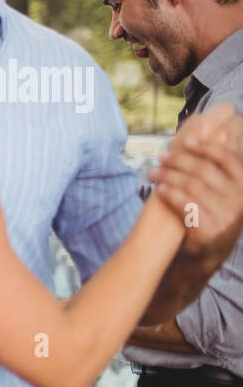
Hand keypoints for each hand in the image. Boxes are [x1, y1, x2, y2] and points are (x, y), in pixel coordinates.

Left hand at [151, 102, 242, 265]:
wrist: (206, 256)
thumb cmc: (210, 216)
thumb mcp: (222, 192)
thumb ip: (220, 166)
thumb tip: (223, 129)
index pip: (230, 160)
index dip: (208, 148)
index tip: (187, 142)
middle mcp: (240, 202)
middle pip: (205, 172)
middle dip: (180, 161)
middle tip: (160, 156)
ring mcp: (226, 218)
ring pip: (192, 187)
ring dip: (169, 176)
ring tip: (153, 172)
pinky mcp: (208, 231)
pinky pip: (186, 206)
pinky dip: (171, 195)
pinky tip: (160, 189)